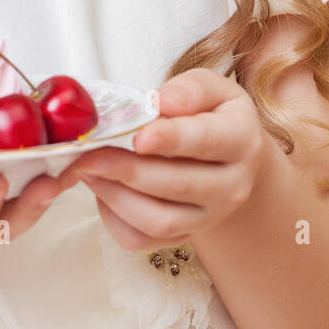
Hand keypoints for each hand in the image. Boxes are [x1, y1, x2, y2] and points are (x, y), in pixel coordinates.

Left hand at [56, 67, 268, 251]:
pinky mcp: (183, 236)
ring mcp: (208, 218)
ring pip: (158, 220)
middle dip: (128, 169)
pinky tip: (101, 188)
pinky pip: (141, 240)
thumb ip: (190, 88)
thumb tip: (163, 101)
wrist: (229, 158)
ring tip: (88, 168)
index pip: (205, 141)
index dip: (171, 139)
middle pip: (177, 185)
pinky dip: (113, 218)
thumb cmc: (213, 116)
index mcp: (241, 141)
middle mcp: (231, 187)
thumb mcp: (212, 88)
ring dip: (115, 195)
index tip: (139, 137)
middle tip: (91, 153)